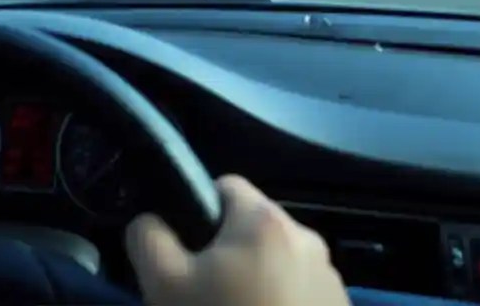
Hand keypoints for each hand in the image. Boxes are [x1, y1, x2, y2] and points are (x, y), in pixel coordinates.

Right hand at [125, 174, 349, 305]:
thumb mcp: (162, 283)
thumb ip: (148, 237)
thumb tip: (152, 220)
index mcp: (265, 220)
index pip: (224, 186)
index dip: (197, 214)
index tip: (186, 254)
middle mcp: (307, 239)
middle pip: (252, 228)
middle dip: (227, 254)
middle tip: (205, 295)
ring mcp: (331, 278)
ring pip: (278, 263)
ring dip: (256, 281)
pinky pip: (300, 293)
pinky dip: (281, 305)